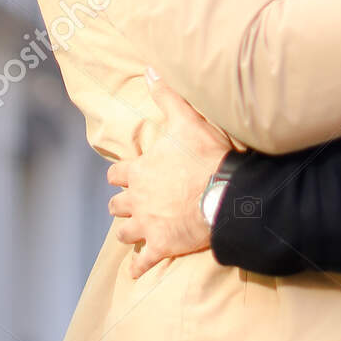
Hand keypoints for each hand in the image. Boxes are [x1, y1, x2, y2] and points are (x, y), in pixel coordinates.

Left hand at [106, 72, 230, 278]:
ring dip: (128, 232)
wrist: (224, 195)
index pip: (117, 174)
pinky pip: (143, 263)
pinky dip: (139, 268)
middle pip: (117, 206)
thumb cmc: (205, 157)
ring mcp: (148, 225)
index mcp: (139, 171)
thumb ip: (167, 96)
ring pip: (125, 233)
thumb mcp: (186, 120)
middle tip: (131, 205)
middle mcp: (137, 199)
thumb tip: (150, 69)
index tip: (125, 176)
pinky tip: (137, 272)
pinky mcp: (161, 246)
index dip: (121, 175)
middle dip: (122, 205)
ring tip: (133, 233)